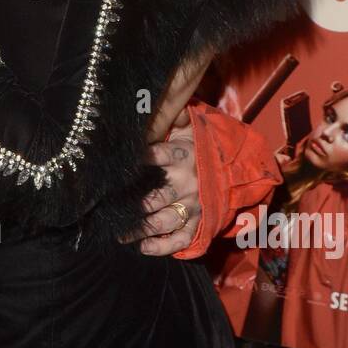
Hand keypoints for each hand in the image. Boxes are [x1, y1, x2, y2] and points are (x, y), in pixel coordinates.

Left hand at [118, 113, 199, 255]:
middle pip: (158, 197)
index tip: (120, 164)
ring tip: (120, 234)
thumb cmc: (200, 145)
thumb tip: (156, 99)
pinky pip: (183, 239)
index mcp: (185, 156)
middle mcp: (188, 182)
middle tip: (112, 209)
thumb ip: (173, 118)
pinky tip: (144, 247)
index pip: (161, 155)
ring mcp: (194, 205)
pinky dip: (164, 247)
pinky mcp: (199, 222)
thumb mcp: (190, 128)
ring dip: (142, 229)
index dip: (142, 157)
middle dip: (134, 205)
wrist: (235, 166)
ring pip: (166, 221)